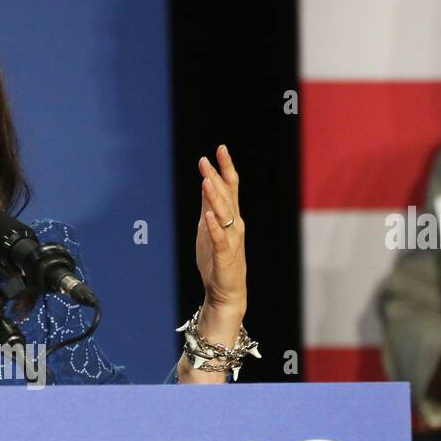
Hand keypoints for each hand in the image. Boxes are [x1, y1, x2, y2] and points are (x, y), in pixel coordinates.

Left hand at [195, 145, 246, 320]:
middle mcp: (234, 224)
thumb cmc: (217, 260)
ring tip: (206, 181)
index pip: (231, 187)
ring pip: (223, 214)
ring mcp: (231, 239)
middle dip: (216, 177)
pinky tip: (208, 216)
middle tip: (206, 159)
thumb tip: (206, 182)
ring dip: (215, 197)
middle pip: (227, 196)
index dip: (225, 168)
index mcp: (231, 217)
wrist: (226, 291)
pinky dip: (214, 227)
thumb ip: (210, 206)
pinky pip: (219, 238)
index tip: (220, 149)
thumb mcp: (209, 227)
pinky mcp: (225, 255)